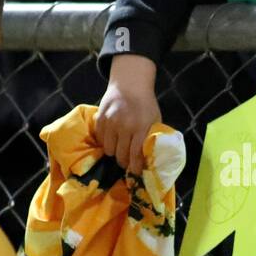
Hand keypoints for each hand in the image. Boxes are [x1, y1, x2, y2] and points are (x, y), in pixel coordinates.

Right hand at [94, 54, 159, 173]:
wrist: (130, 83)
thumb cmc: (146, 104)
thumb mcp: (155, 119)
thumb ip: (151, 137)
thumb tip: (151, 158)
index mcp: (140, 127)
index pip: (135, 155)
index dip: (135, 167)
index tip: (136, 172)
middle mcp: (123, 125)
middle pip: (120, 155)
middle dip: (124, 162)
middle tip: (127, 163)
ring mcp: (110, 122)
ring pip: (108, 150)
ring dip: (114, 153)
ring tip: (119, 150)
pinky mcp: (100, 118)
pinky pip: (99, 139)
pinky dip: (105, 143)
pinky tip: (112, 140)